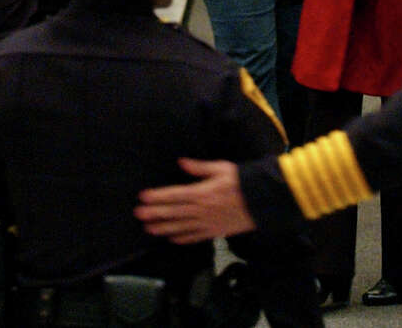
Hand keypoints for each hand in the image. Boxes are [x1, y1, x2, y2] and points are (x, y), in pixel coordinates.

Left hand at [135, 158, 255, 243]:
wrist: (262, 200)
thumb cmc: (242, 181)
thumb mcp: (221, 168)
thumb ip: (200, 168)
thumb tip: (181, 162)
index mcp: (202, 192)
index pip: (174, 195)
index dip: (157, 196)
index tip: (143, 197)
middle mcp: (202, 210)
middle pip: (173, 212)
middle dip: (154, 213)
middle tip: (138, 214)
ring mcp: (207, 223)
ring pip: (181, 227)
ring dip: (163, 228)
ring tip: (148, 229)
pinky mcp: (215, 232)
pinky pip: (195, 237)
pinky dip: (182, 238)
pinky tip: (171, 239)